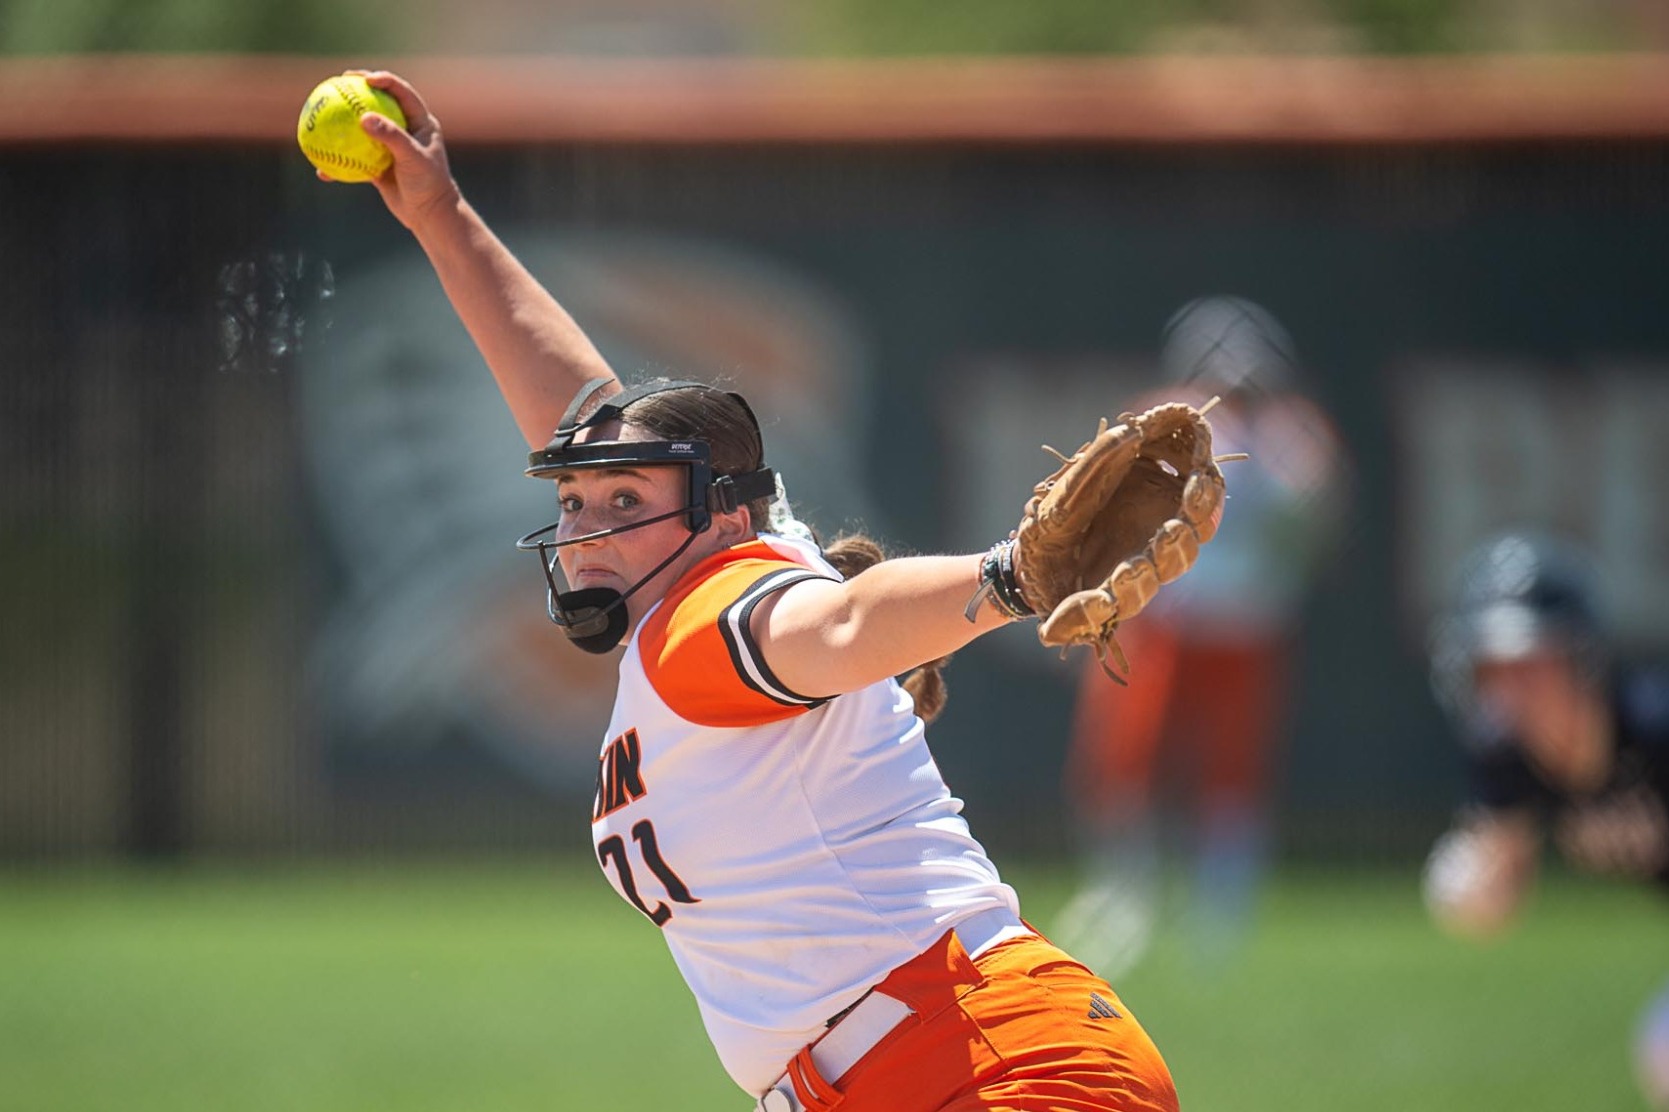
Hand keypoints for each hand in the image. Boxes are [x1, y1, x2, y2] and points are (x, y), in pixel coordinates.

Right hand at [319, 69, 460, 232]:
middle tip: (338, 82)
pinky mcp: (378, 165)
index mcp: (419, 122)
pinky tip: (320, 170)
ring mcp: (389, 148)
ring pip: (361, 130)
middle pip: (378, 103)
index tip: (364, 79)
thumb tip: (363, 117)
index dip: (383, 80)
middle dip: (357, 90)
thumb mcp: (413, 158)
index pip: (401, 92)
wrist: (430, 216)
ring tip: (320, 112)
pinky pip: (353, 159)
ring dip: (341, 123)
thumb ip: (391, 136)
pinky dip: (338, 163)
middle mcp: (405, 131)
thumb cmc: (429, 184)